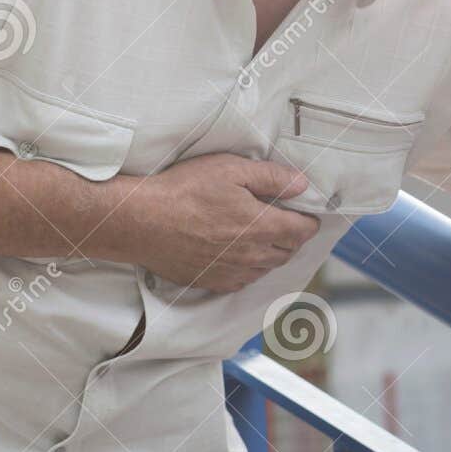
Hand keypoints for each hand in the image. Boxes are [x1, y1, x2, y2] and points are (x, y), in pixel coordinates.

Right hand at [118, 153, 321, 292]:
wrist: (141, 221)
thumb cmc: (183, 191)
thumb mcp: (230, 169)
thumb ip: (271, 178)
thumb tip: (302, 185)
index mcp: (261, 227)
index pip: (302, 231)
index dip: (309, 220)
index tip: (306, 212)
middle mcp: (252, 255)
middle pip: (288, 251)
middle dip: (292, 236)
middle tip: (285, 220)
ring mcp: (232, 272)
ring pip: (267, 267)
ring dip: (271, 253)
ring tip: (262, 235)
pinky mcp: (212, 282)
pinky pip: (243, 280)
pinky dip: (249, 267)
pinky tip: (239, 253)